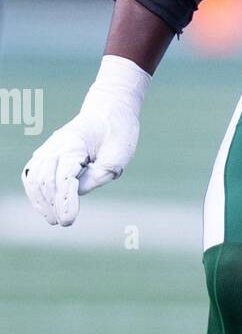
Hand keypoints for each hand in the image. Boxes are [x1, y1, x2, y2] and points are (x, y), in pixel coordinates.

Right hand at [22, 56, 149, 226]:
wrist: (109, 110)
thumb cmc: (117, 133)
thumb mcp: (118, 156)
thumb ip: (97, 175)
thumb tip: (75, 193)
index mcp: (74, 145)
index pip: (63, 179)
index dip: (65, 203)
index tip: (69, 221)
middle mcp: (56, 145)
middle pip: (45, 181)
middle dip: (53, 205)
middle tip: (65, 223)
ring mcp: (49, 147)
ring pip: (33, 177)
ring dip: (41, 201)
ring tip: (53, 219)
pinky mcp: (48, 152)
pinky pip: (32, 173)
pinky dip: (34, 191)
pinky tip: (44, 206)